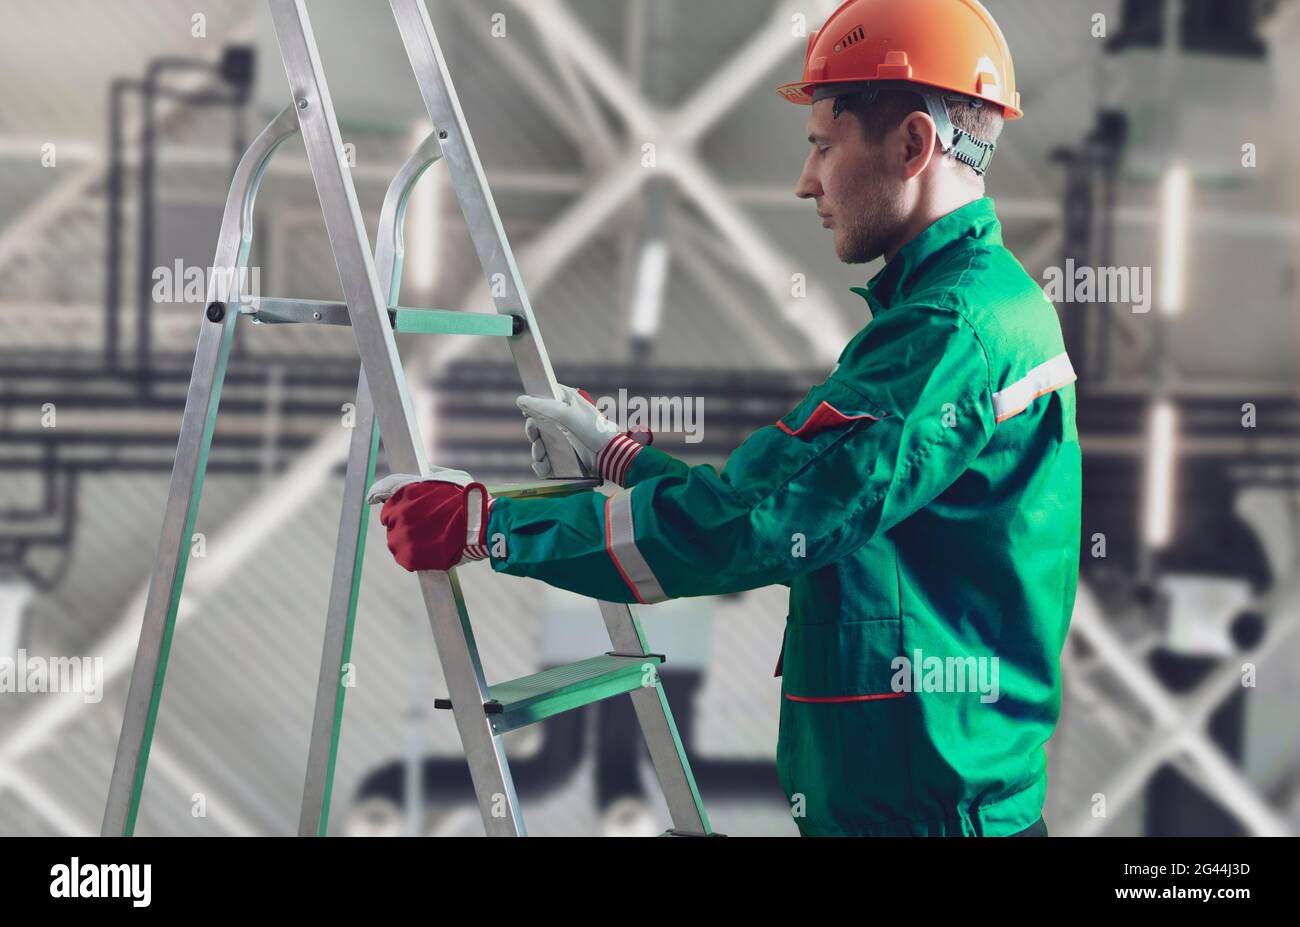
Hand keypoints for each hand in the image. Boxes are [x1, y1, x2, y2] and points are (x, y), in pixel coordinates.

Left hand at [371, 467, 494, 570]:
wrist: (478, 525)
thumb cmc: (466, 503)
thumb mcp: (444, 481)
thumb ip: (424, 483)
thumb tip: (418, 482)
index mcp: (405, 493)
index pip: (382, 492)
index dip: (379, 497)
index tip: (375, 502)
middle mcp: (398, 513)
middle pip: (390, 521)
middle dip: (402, 524)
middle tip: (423, 528)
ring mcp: (401, 535)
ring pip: (395, 541)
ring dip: (407, 541)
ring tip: (428, 542)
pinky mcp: (407, 555)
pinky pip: (403, 557)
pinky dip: (414, 557)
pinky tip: (428, 553)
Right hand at [517, 384, 650, 484]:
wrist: (609, 455)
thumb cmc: (592, 429)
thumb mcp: (566, 414)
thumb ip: (542, 406)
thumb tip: (520, 400)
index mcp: (565, 404)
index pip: (543, 401)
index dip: (532, 406)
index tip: (528, 412)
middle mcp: (562, 421)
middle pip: (536, 425)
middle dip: (532, 431)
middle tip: (534, 435)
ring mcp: (563, 441)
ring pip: (539, 444)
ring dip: (536, 450)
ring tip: (541, 454)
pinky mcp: (564, 458)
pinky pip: (545, 462)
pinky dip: (541, 465)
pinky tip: (543, 466)